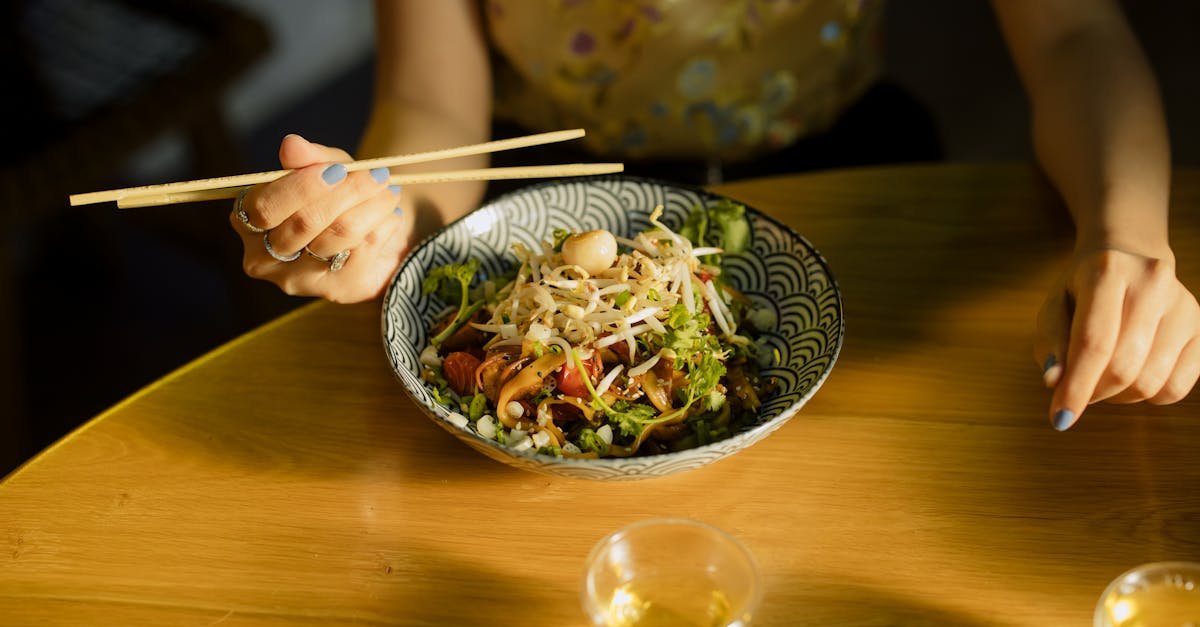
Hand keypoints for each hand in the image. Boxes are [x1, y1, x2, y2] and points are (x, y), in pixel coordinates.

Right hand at [230, 134, 411, 302]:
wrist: (377, 231)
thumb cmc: (340, 195)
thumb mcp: (328, 168)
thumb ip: (310, 158)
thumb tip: (291, 145)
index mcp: (248, 221)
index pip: (265, 207)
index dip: (303, 186)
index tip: (339, 169)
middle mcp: (264, 257)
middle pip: (304, 223)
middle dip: (347, 193)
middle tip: (378, 174)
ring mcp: (299, 279)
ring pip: (337, 236)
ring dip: (372, 207)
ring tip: (388, 191)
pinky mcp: (335, 291)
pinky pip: (362, 252)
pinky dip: (383, 227)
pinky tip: (390, 215)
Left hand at [1035, 248, 1199, 429]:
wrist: (1131, 256)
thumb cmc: (1084, 290)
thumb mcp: (1054, 306)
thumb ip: (1050, 343)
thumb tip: (1054, 382)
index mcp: (1108, 271)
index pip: (1093, 343)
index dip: (1076, 387)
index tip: (1060, 420)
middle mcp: (1153, 283)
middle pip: (1122, 367)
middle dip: (1093, 392)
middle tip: (1078, 390)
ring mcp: (1184, 306)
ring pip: (1149, 383)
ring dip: (1118, 396)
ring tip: (1104, 376)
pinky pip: (1176, 388)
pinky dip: (1148, 396)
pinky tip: (1133, 375)